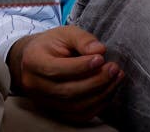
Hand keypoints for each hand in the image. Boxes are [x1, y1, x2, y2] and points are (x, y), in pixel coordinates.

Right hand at [7, 26, 123, 123]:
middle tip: (114, 69)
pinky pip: (78, 115)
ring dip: (100, 94)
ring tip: (115, 78)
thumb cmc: (51, 44)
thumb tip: (100, 50)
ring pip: (75, 106)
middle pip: (68, 91)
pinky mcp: (54, 112)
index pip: (57, 69)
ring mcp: (43, 101)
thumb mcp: (64, 33)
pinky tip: (108, 91)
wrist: (34, 58)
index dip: (81, 66)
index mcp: (33, 61)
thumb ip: (82, 38)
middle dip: (95, 81)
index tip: (101, 58)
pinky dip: (97, 106)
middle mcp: (34, 85)